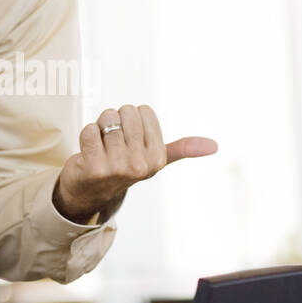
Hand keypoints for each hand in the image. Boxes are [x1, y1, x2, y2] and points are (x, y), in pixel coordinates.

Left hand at [53, 103, 216, 222]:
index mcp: (157, 158)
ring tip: (101, 145)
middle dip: (116, 120)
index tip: (129, 139)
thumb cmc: (124, 167)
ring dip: (100, 127)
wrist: (91, 191)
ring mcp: (117, 167)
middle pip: (126, 112)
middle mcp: (140, 165)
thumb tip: (214, 146)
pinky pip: (89, 130)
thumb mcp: (156, 159)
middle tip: (113, 141)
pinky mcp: (93, 167)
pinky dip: (87, 134)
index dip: (133, 119)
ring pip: (107, 119)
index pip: (144, 111)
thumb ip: (183, 149)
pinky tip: (89, 150)